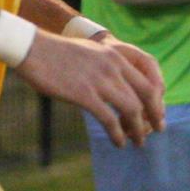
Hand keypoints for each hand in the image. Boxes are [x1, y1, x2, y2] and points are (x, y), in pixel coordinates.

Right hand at [15, 33, 161, 147]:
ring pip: (132, 110)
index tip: (158, 115)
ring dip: (137, 129)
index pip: (149, 83)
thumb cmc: (57, 53)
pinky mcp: (84, 94)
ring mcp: (100, 81)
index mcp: (118, 58)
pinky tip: (118, 143)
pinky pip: (109, 119)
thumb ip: (108, 68)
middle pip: (146, 97)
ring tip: (137, 142)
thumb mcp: (92, 54)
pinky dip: (117, 134)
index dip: (156, 103)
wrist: (31, 48)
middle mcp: (114, 68)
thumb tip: (117, 87)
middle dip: (154, 117)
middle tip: (157, 131)